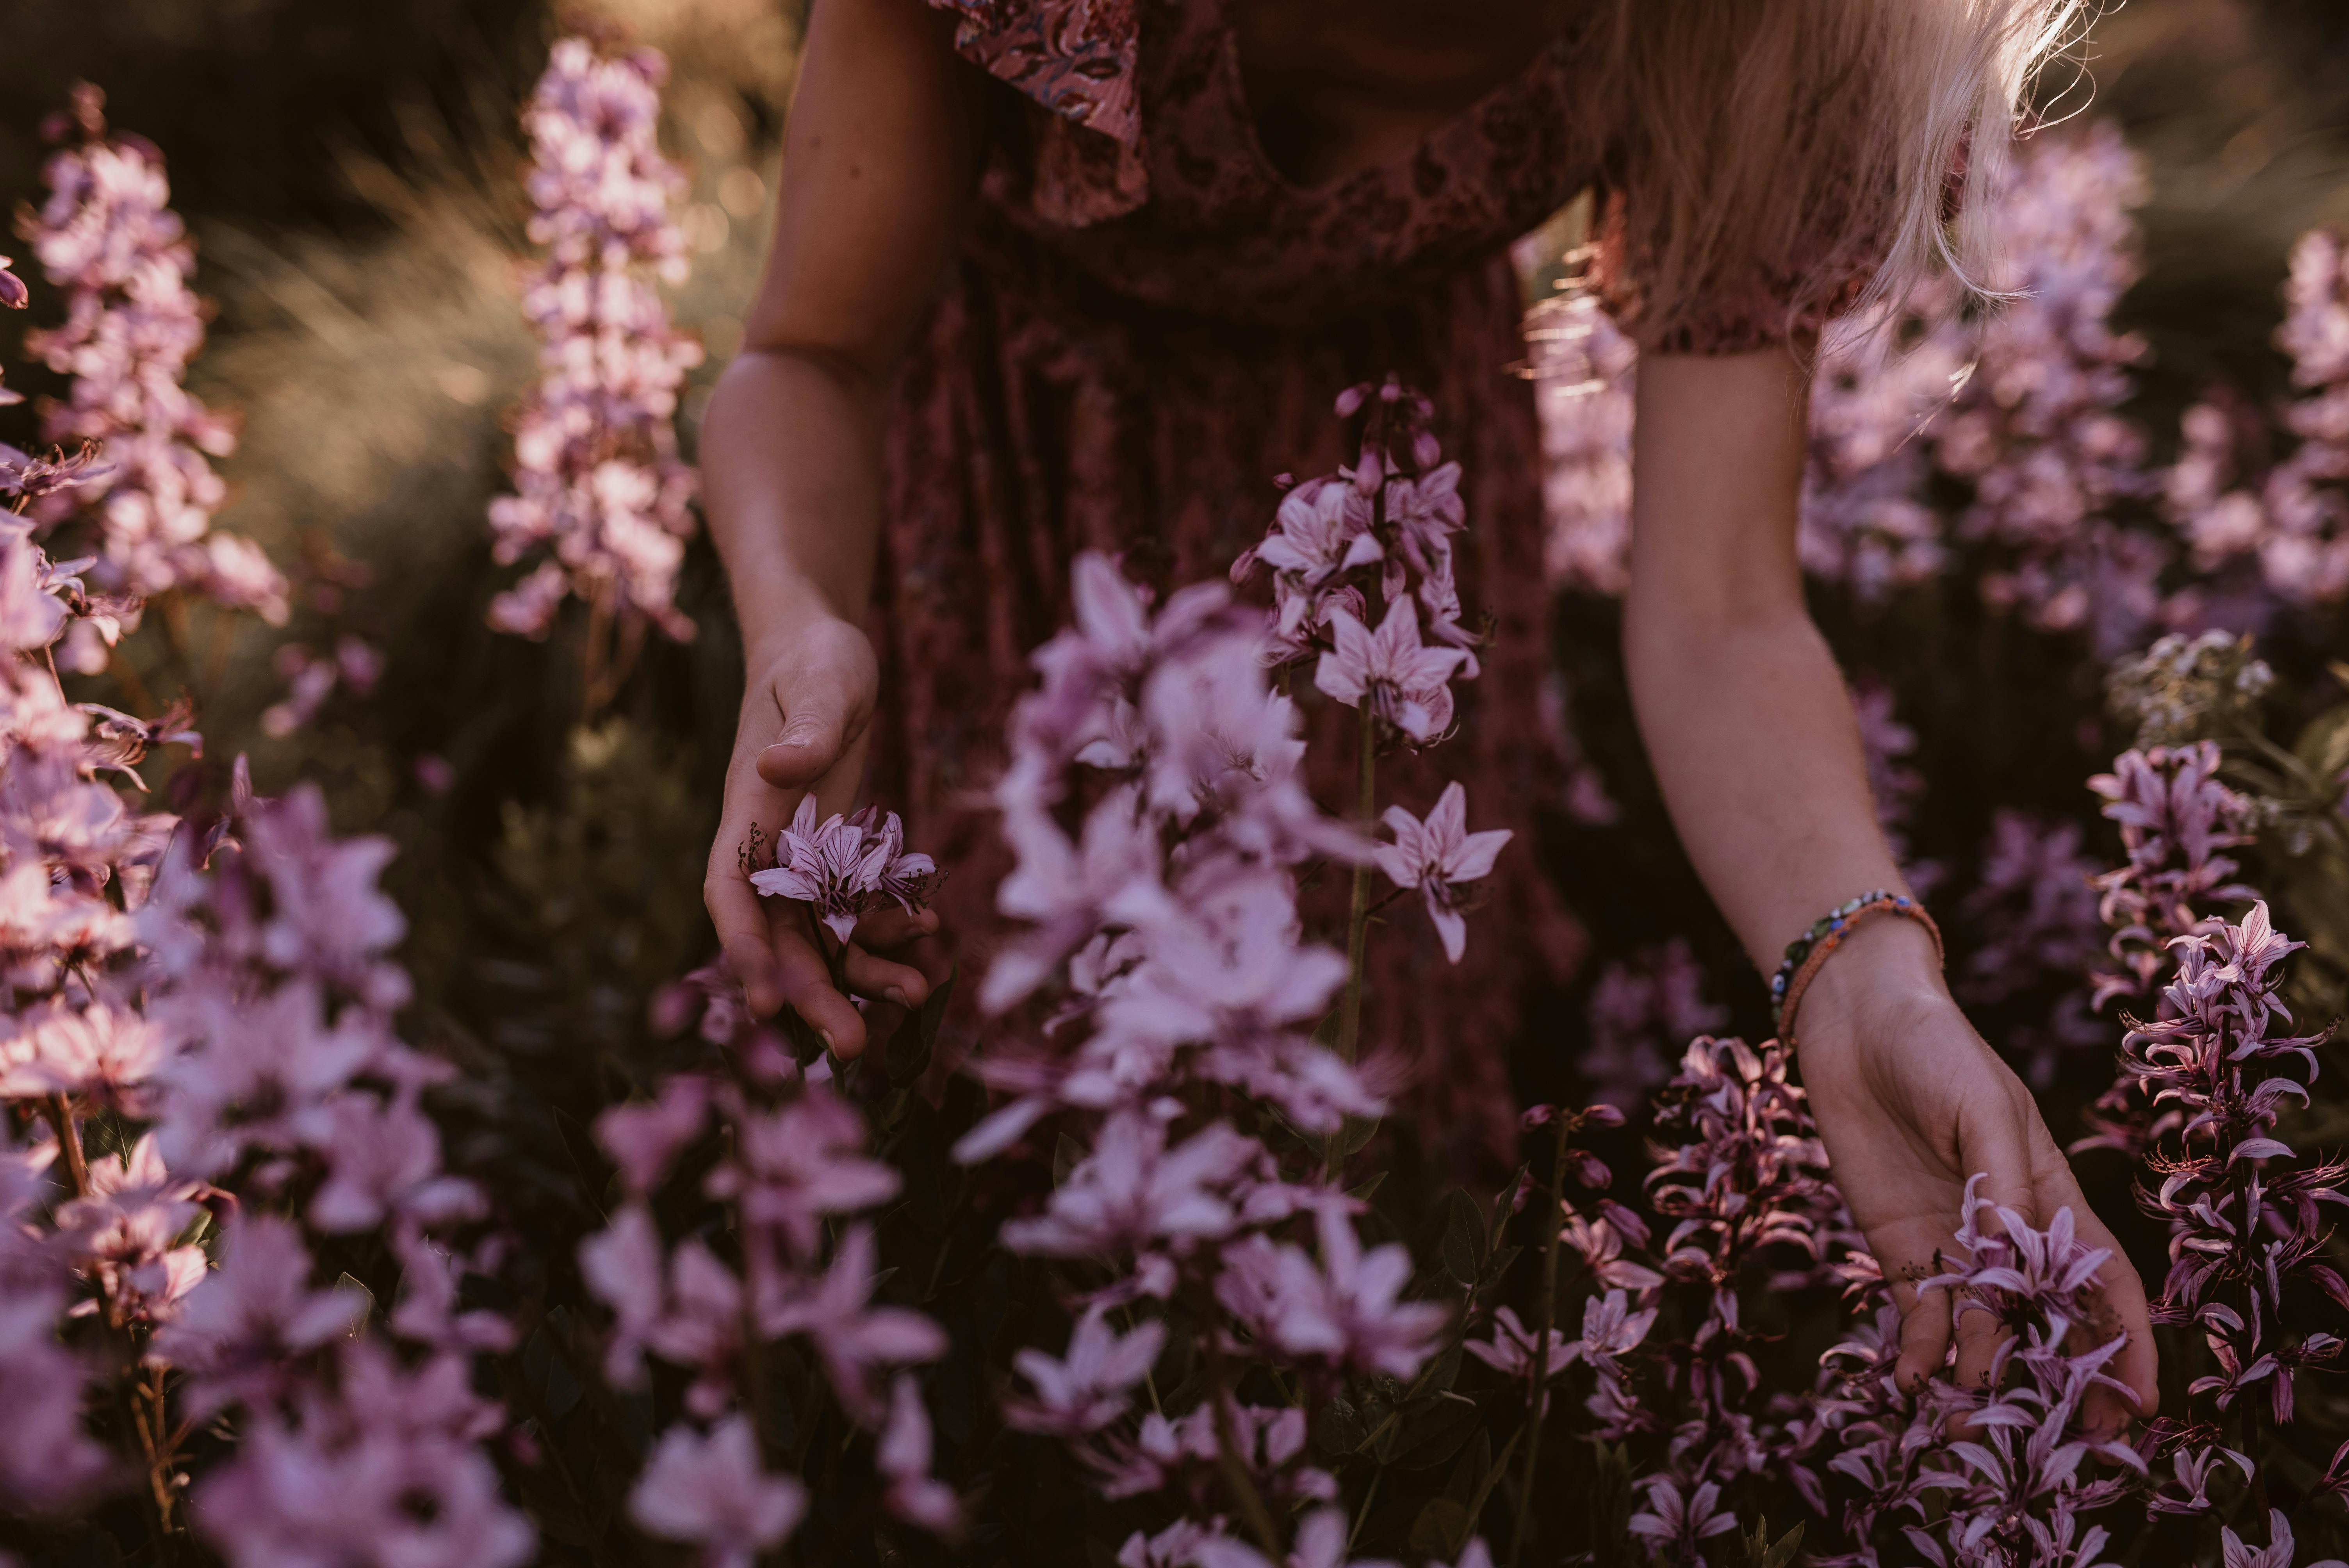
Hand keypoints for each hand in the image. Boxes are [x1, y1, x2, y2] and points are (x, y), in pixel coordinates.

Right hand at [704, 613, 935, 1057]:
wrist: (824, 648)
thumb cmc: (818, 658)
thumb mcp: (823, 684)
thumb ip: (808, 727)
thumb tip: (783, 766)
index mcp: (749, 806)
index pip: (730, 889)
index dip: (743, 948)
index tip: (766, 1001)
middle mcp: (768, 840)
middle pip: (775, 933)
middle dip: (808, 992)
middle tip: (850, 1049)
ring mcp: (802, 850)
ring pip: (816, 932)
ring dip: (854, 975)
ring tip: (909, 1001)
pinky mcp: (835, 850)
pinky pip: (852, 908)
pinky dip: (883, 931)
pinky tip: (927, 940)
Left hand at [1794, 919, 2156, 1431]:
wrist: (1856, 1026)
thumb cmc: (1937, 1052)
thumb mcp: (1984, 1109)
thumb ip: (2003, 1186)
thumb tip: (2015, 1263)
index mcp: (2052, 1194)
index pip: (2104, 1278)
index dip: (2127, 1339)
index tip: (2139, 1399)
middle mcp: (2007, 1230)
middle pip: (2051, 1317)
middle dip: (2068, 1377)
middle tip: (2075, 1438)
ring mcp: (1953, 1241)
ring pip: (1982, 1326)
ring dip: (1984, 1374)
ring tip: (1975, 1419)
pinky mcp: (1898, 1245)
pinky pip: (1919, 1311)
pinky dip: (1921, 1349)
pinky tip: (1915, 1380)